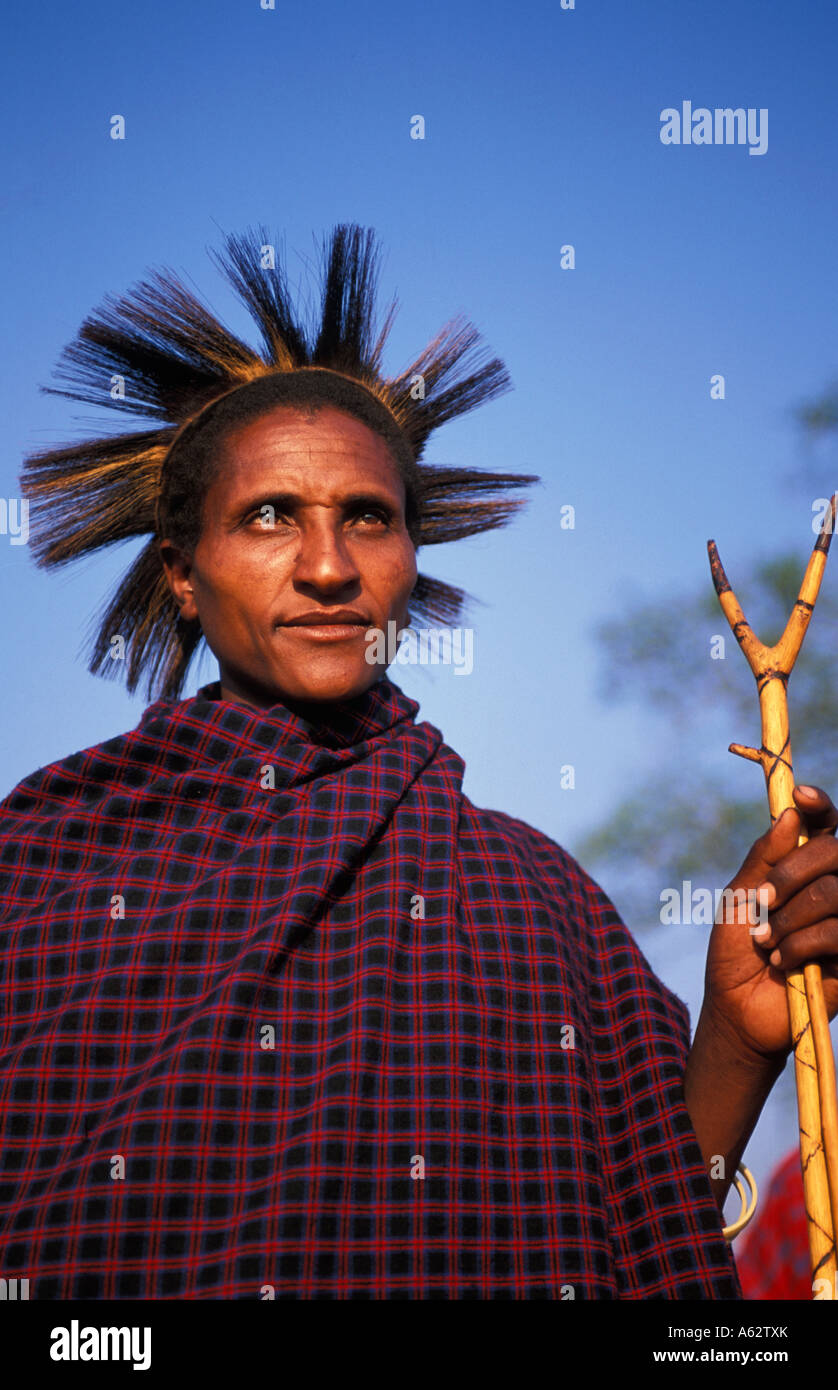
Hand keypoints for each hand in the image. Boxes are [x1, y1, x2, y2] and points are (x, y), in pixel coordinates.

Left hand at [703, 784, 837, 1065]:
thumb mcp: (740, 899)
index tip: (800, 796)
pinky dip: (803, 943)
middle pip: (834, 852)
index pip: (825, 826)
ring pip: (836, 892)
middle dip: (792, 873)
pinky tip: (782, 961)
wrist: (736, 1010)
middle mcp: (832, 889)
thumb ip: (764, 858)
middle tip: (761, 902)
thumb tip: (790, 813)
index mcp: (804, 870)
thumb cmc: (736, 952)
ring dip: (791, 916)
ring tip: (766, 941)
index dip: (819, 805)